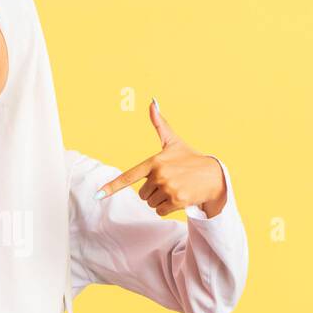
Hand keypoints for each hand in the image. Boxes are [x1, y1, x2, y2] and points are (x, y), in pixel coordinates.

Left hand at [94, 99, 226, 216]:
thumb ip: (160, 124)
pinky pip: (160, 211)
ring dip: (161, 200)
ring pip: (150, 203)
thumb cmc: (190, 159)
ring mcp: (168, 188)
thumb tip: (152, 102)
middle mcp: (160, 174)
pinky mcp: (177, 200)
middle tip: (169, 182)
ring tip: (175, 188)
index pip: (129, 176)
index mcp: (155, 161)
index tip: (98, 195)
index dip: (112, 186)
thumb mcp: (173, 142)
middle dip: (153, 191)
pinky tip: (179, 197)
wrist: (214, 176)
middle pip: (142, 194)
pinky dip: (167, 208)